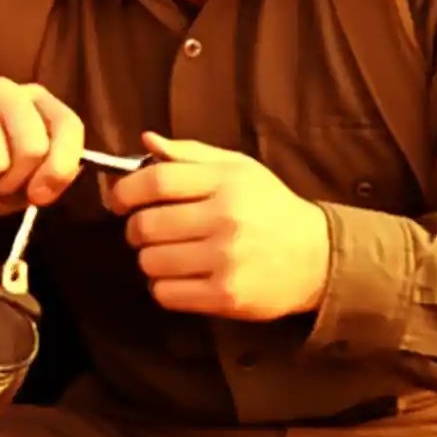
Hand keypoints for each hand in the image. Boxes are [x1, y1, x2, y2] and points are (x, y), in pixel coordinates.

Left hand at [108, 132, 329, 320]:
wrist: (317, 257)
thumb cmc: (271, 208)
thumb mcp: (239, 169)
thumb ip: (191, 154)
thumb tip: (146, 141)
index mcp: (226, 183)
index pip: (157, 181)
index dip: (125, 191)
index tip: (119, 201)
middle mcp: (226, 220)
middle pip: (147, 225)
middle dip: (135, 229)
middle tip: (144, 232)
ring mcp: (225, 260)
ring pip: (151, 262)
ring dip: (149, 260)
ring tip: (168, 255)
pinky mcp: (225, 296)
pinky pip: (166, 293)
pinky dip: (163, 287)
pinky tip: (180, 278)